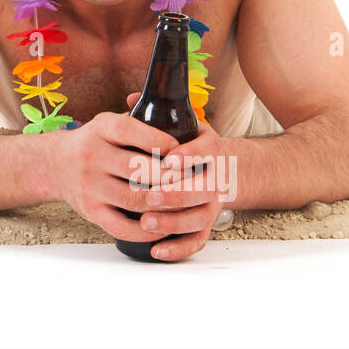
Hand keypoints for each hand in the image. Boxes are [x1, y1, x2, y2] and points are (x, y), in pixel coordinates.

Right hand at [53, 96, 218, 252]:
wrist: (55, 165)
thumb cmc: (94, 143)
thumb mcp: (109, 122)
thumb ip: (138, 121)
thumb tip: (178, 118)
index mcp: (100, 129)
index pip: (130, 131)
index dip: (159, 140)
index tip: (180, 149)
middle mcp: (92, 156)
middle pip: (138, 169)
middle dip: (170, 176)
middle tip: (191, 179)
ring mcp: (90, 186)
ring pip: (135, 199)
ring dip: (164, 203)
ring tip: (183, 201)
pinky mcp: (90, 211)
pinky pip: (122, 227)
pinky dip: (147, 230)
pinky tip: (163, 224)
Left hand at [121, 91, 228, 260]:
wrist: (215, 167)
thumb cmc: (185, 145)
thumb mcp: (178, 125)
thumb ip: (156, 113)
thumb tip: (132, 97)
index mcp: (210, 148)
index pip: (206, 150)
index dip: (188, 155)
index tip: (168, 159)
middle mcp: (216, 178)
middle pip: (204, 189)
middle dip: (176, 193)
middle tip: (151, 195)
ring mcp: (212, 204)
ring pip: (199, 219)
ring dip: (173, 222)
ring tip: (146, 221)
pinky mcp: (204, 225)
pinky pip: (196, 242)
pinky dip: (178, 249)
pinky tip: (156, 251)